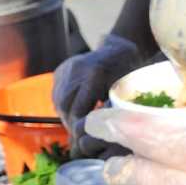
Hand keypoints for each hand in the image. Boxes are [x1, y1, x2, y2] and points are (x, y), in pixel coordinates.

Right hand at [53, 33, 145, 155]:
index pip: (78, 109)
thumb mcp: (124, 89)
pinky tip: (75, 113)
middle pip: (65, 106)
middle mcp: (76, 69)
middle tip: (81, 136)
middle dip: (72, 123)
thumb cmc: (129, 70)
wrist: (118, 47)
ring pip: (59, 101)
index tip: (87, 137)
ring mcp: (66, 69)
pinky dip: (65, 107)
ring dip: (67, 116)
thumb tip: (101, 134)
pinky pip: (57, 94)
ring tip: (78, 126)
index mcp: (94, 73)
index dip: (81, 126)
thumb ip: (112, 109)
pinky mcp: (60, 71)